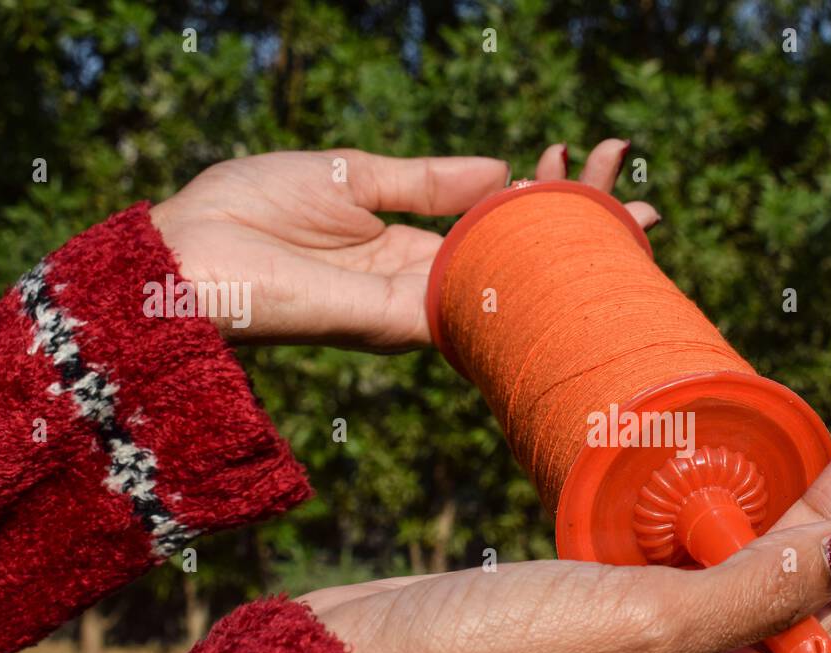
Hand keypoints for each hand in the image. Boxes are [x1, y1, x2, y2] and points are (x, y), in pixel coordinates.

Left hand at [150, 139, 655, 351]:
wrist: (189, 255)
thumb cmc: (251, 209)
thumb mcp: (352, 175)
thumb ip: (428, 179)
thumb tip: (500, 168)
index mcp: (410, 242)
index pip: (497, 221)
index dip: (544, 192)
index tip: (585, 156)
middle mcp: (425, 280)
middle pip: (520, 258)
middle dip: (580, 227)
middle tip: (642, 199)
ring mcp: (419, 305)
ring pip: (514, 281)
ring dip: (573, 250)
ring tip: (633, 215)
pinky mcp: (403, 319)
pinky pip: (482, 300)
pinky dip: (532, 274)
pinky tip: (579, 248)